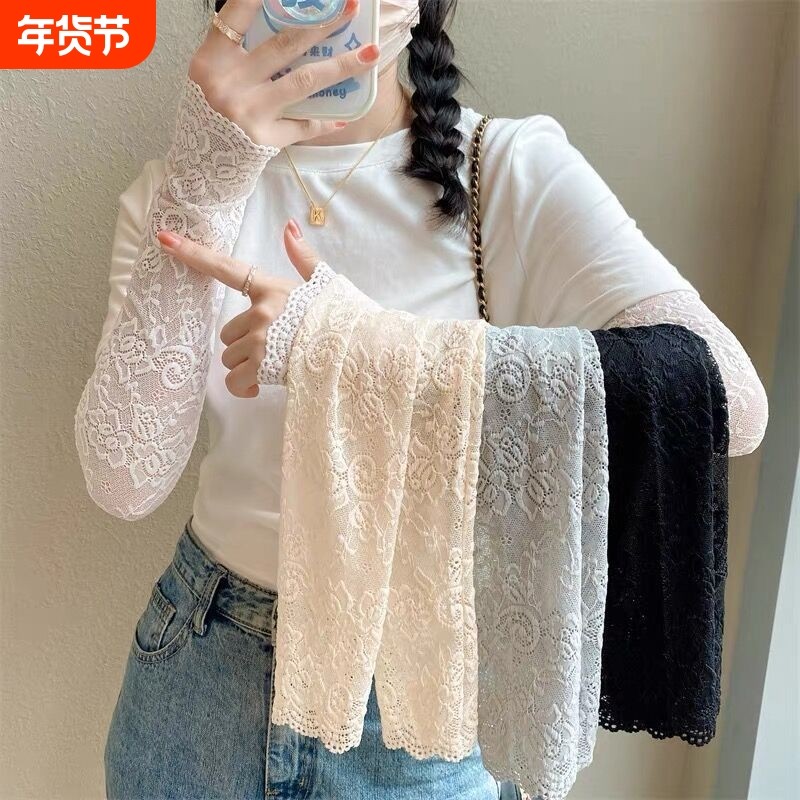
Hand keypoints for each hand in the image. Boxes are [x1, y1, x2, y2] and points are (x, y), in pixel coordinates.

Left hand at [156, 218, 325, 397]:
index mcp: (271, 289)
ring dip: (245, 366)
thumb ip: (303, 257)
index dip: (193, 253)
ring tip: (273, 367)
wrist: (357, 351)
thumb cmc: (342, 318)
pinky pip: (235, 381)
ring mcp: (259, 341)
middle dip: (243, 344)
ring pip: (230, 357)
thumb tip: (288, 226)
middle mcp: (260, 313)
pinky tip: (260, 386)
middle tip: (272, 349)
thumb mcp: (325, 283)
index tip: (163, 239)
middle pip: (227, 332)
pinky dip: (244, 387)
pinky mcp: (261, 367)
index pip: (226, 268)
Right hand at [189, 0, 378, 146]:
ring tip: (369, 54)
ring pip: (304, 80)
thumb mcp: (210, 75)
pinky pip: (304, 125)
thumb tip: (281, 24)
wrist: (200, 166)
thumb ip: (235, 51)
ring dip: (342, 66)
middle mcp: (231, 83)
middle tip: (350, 9)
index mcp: (212, 59)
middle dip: (323, 23)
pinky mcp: (266, 138)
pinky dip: (325, 121)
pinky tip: (344, 116)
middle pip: (285, 44)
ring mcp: (250, 111)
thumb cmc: (206, 114)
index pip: (238, 14)